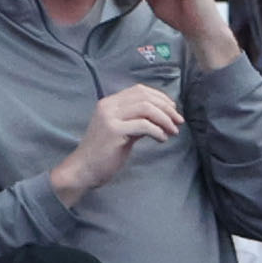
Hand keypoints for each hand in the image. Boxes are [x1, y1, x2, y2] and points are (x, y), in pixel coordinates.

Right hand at [51, 83, 183, 202]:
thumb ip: (137, 121)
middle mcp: (108, 106)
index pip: (140, 90)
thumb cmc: (103, 154)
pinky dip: (157, 131)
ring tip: (172, 131)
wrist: (82, 171)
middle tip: (179, 121)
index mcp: (109, 103)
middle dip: (167, 109)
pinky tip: (162, 139)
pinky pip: (143, 125)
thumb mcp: (122, 132)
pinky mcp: (114, 131)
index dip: (160, 97)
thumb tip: (161, 117)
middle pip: (145, 98)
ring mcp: (110, 118)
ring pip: (146, 109)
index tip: (173, 110)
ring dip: (165, 119)